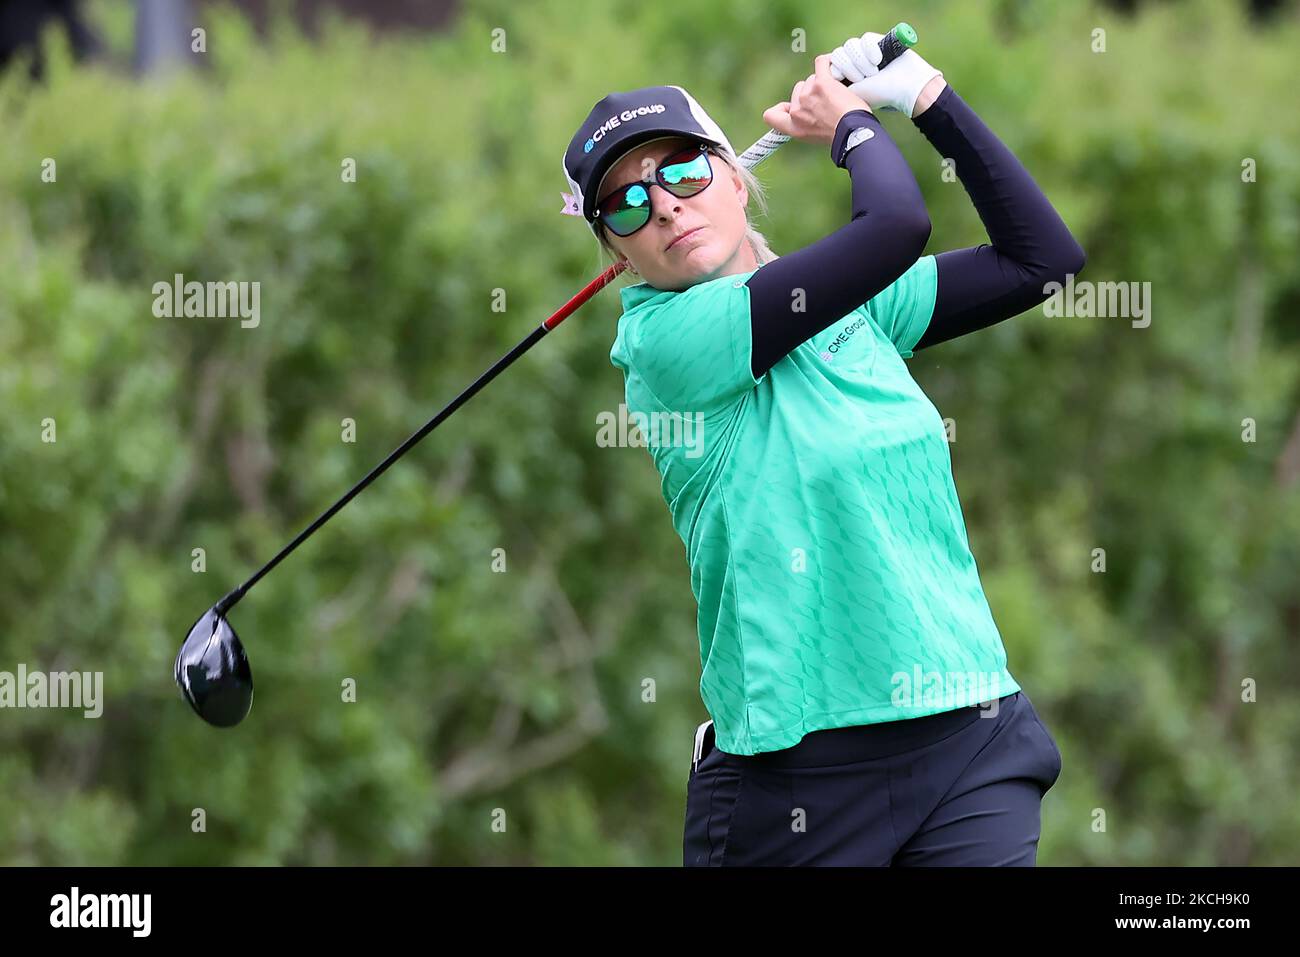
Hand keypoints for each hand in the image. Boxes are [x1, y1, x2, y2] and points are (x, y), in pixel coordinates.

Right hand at [763, 53, 870, 146]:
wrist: (853, 132)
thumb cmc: (840, 136)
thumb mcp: (813, 137)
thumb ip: (803, 124)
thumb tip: (803, 113)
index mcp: (793, 127)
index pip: (770, 115)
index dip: (780, 108)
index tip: (790, 107)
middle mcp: (797, 111)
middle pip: (798, 90)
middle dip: (811, 92)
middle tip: (828, 103)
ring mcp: (807, 95)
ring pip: (811, 79)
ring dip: (822, 82)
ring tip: (837, 94)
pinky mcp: (821, 83)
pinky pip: (821, 63)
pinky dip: (827, 62)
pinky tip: (833, 64)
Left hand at [829, 30, 943, 117]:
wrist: (905, 86)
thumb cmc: (880, 95)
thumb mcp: (854, 94)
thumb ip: (835, 87)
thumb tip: (824, 79)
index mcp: (846, 74)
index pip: (829, 64)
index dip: (837, 70)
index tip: (847, 81)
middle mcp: (853, 61)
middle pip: (838, 54)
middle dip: (850, 68)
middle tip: (863, 79)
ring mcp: (863, 50)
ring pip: (850, 46)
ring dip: (861, 61)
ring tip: (873, 73)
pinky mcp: (875, 41)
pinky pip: (864, 39)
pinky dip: (871, 50)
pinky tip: (878, 61)